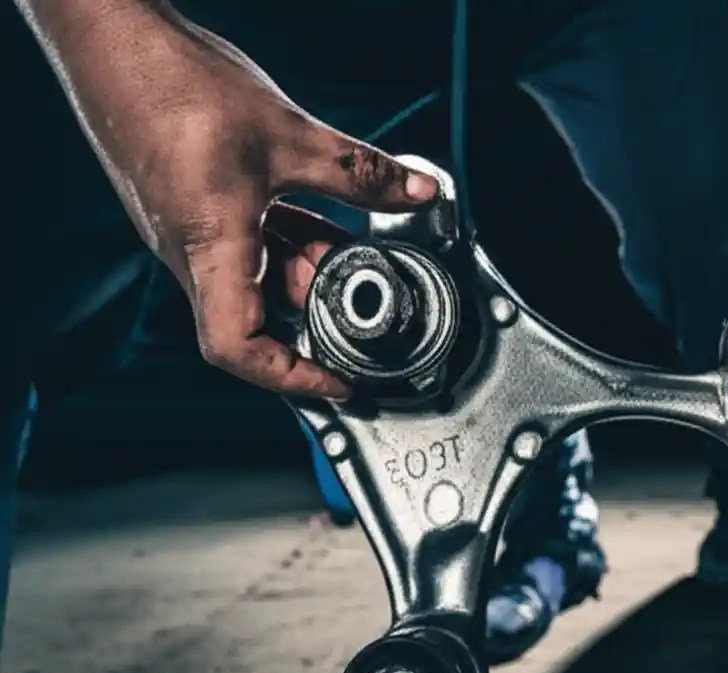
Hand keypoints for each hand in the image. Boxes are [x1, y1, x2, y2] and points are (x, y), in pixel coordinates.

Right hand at [22, 2, 437, 397]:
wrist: (119, 44)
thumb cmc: (176, 88)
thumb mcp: (292, 135)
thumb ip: (358, 172)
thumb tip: (416, 190)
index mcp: (212, 246)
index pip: (237, 347)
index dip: (290, 376)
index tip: (337, 382)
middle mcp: (194, 252)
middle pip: (261, 313)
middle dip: (318, 307)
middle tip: (369, 291)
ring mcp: (193, 231)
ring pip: (260, 274)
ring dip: (310, 267)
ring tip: (355, 247)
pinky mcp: (197, 208)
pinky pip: (249, 244)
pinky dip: (291, 239)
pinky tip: (325, 218)